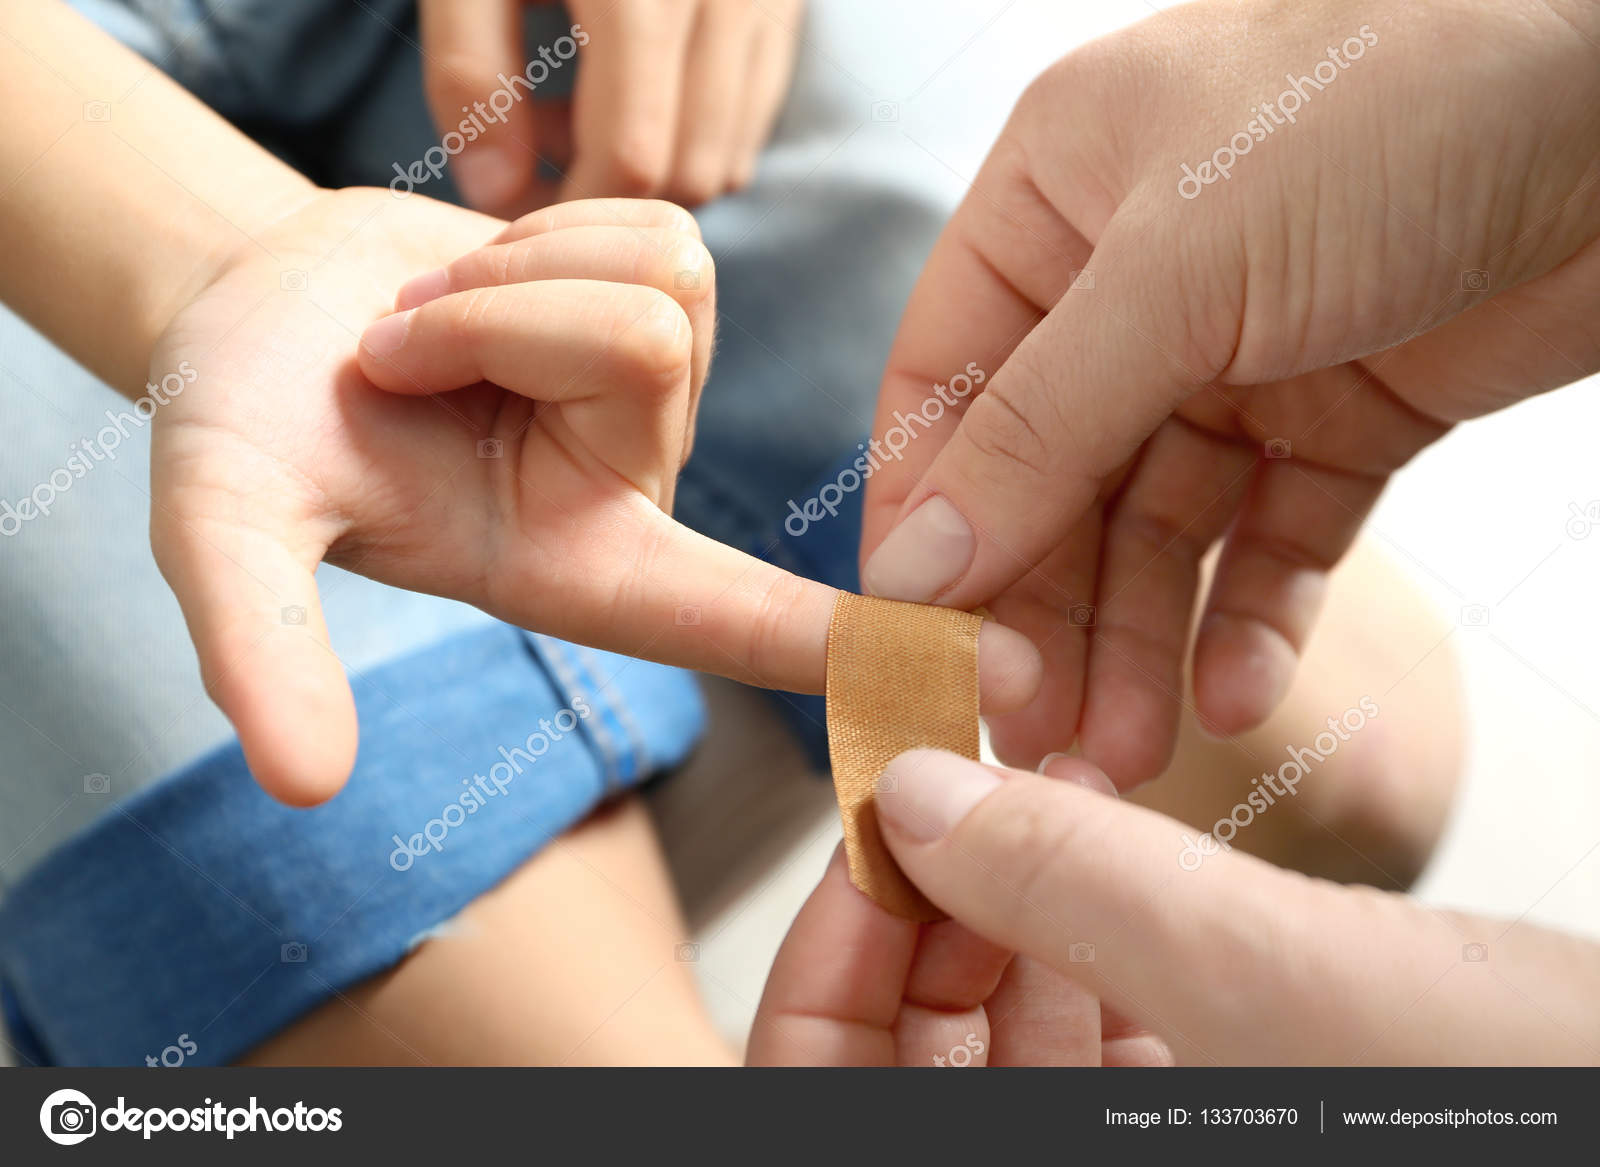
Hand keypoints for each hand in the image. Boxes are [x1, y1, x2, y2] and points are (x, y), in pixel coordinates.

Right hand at [150, 189, 1038, 804]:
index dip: (849, 653)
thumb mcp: (225, 535)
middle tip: (401, 359)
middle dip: (494, 323)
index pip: (737, 620)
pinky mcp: (668, 295)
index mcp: (580, 569)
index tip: (986, 694)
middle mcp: (641, 484)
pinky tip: (488, 280)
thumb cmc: (246, 427)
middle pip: (651, 349)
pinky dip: (545, 232)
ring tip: (439, 327)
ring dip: (510, 277)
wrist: (260, 305)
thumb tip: (301, 781)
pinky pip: (662, 228)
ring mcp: (664, 387)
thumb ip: (259, 652)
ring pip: (665, 281)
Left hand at [419, 0, 802, 213]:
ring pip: (729, 156)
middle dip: (608, 194)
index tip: (504, 207)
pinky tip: (630, 86)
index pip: (631, 160)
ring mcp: (766, 2)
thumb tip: (496, 189)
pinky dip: (690, 133)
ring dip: (652, 168)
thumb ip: (467, 72)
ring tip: (576, 109)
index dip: (565, 209)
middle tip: (532, 147)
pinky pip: (751, 117)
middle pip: (689, 172)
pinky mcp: (783, 5)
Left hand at [758, 749, 1599, 1064]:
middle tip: (954, 793)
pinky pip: (1101, 1026)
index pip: (831, 1091)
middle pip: (915, 1058)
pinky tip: (1112, 840)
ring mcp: (1161, 1135)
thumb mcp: (1274, 981)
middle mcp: (1085, 1165)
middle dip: (929, 917)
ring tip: (1047, 799)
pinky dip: (1092, 930)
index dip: (830, 959)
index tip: (872, 827)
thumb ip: (1075, 890)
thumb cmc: (1522, 1097)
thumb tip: (912, 796)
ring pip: (1009, 1034)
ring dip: (1014, 905)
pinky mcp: (1221, 1094)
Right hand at [859, 0, 1599, 786]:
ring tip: (1124, 753)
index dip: (924, 522)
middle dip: (1040, 612)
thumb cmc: (1397, 100)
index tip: (915, 644)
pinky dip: (1252, 622)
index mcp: (1052, 202)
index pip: (942, 387)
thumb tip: (915, 568)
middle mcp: (1129, 284)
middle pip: (1045, 481)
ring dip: (1136, 643)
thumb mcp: (1181, 263)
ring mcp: (1239, 354)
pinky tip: (1236, 698)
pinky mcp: (1342, 416)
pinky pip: (1273, 540)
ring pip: (1155, 529)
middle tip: (1030, 735)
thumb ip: (1038, 424)